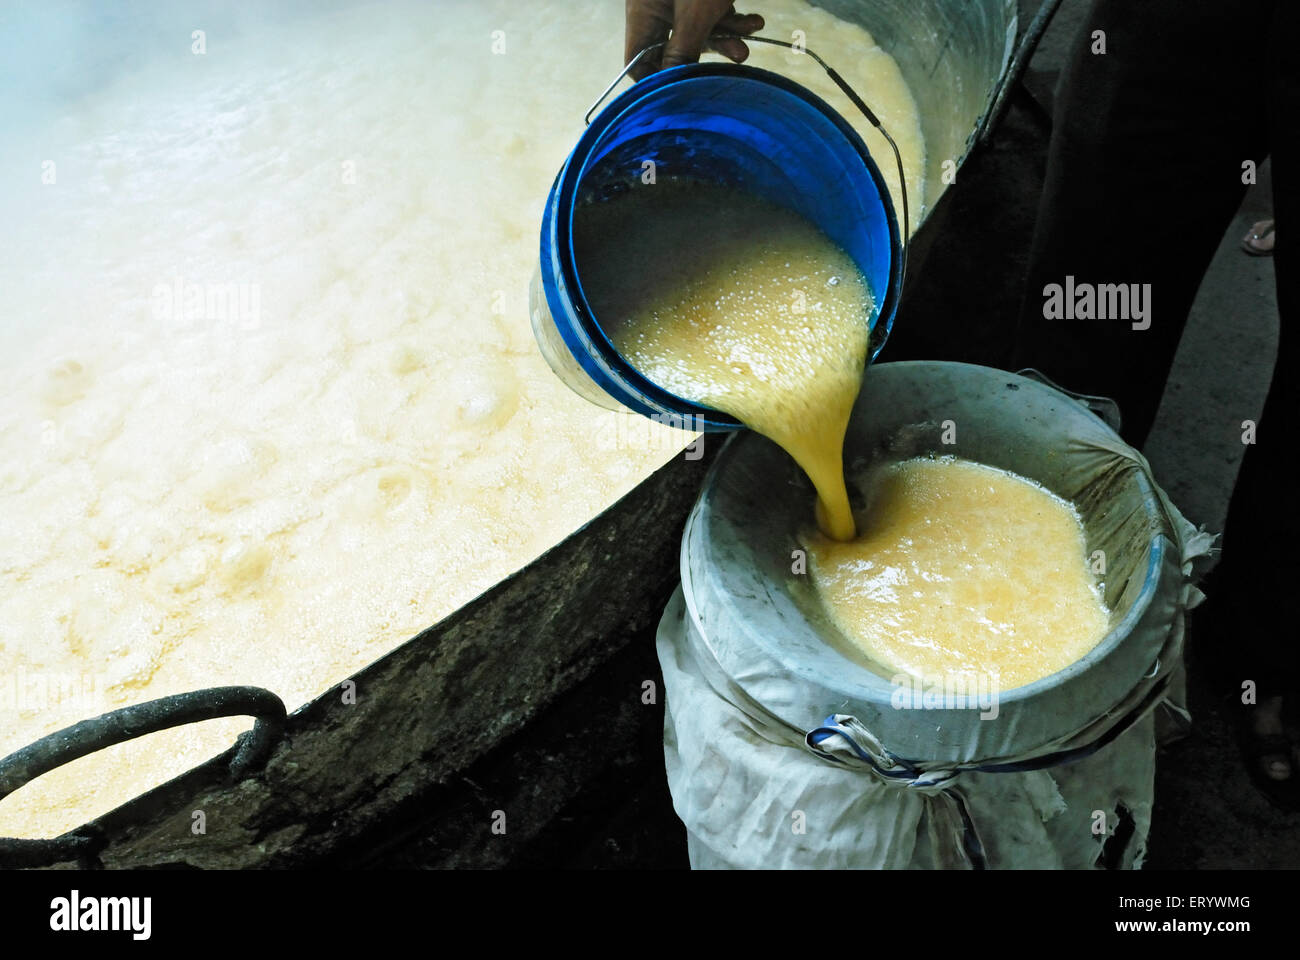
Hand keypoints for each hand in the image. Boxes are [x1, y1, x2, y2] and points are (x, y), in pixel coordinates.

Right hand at [625, 1, 764, 79]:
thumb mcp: (695, 14)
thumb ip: (682, 52)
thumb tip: (671, 88)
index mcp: (642, 13)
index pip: (638, 61)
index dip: (658, 79)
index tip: (684, 91)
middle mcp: (656, 8)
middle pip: (674, 48)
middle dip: (708, 54)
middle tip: (739, 57)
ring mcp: (678, 1)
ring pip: (700, 32)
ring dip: (729, 35)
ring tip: (752, 31)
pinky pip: (713, 16)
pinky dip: (734, 19)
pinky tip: (754, 19)